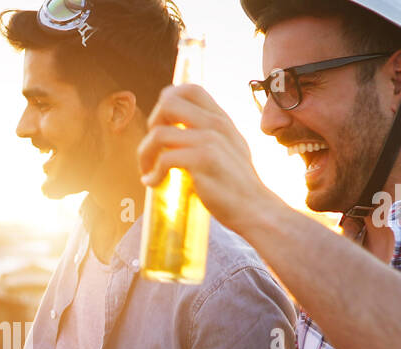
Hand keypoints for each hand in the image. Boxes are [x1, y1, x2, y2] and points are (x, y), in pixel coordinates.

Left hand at [137, 84, 279, 234]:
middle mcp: (216, 124)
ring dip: (145, 153)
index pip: (189, 88)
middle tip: (153, 148)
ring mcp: (210, 140)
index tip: (162, 126)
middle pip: (168, 102)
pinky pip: (165, 158)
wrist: (255, 209)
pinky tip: (154, 183)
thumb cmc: (236, 184)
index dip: (167, 101)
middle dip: (151, 124)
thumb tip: (177, 128)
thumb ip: (208, 133)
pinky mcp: (203, 160)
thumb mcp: (228, 148)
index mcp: (220, 118)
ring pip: (159, 133)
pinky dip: (153, 173)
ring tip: (148, 170)